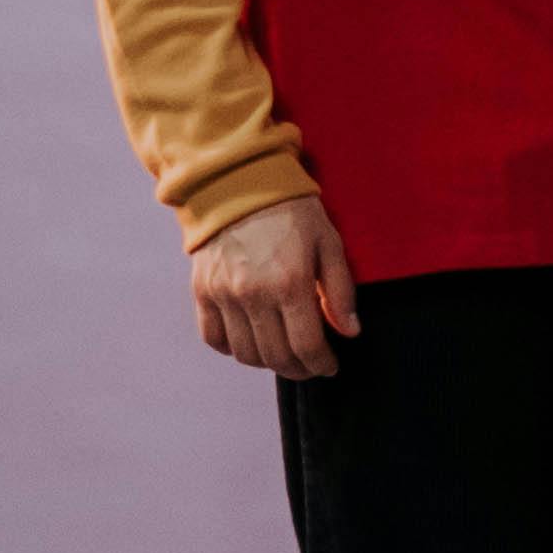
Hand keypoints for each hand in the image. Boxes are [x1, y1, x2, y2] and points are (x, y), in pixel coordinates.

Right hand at [191, 192, 361, 379]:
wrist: (240, 183)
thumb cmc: (292, 211)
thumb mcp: (329, 243)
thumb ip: (340, 290)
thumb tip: (349, 331)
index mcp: (289, 282)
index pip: (306, 346)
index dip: (321, 364)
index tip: (329, 366)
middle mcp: (253, 294)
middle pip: (276, 356)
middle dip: (299, 369)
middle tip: (310, 365)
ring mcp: (223, 295)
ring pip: (245, 354)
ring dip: (267, 362)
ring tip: (283, 354)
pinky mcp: (202, 291)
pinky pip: (213, 337)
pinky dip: (232, 348)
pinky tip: (250, 341)